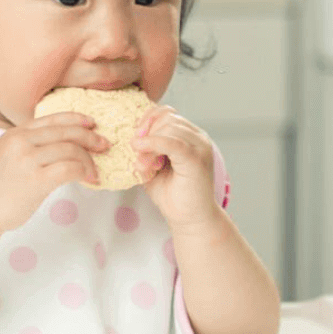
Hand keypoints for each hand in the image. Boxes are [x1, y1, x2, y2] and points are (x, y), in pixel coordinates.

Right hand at [0, 112, 108, 232]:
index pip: (53, 118)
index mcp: (15, 133)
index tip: (92, 123)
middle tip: (104, 145)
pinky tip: (89, 179)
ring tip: (95, 170)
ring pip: (71, 149)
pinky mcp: (36, 180)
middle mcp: (22, 141)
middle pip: (66, 131)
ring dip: (88, 160)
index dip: (77, 119)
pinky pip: (70, 169)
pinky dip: (84, 172)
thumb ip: (28, 145)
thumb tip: (62, 145)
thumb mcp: (7, 155)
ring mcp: (28, 159)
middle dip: (90, 137)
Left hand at [130, 106, 218, 234]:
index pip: (167, 113)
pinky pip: (172, 142)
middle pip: (167, 117)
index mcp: (190, 136)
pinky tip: (141, 150)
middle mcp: (198, 138)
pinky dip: (153, 143)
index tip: (134, 137)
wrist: (190, 220)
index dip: (147, 119)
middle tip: (136, 153)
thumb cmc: (172, 195)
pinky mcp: (196, 159)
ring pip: (169, 127)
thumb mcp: (153, 167)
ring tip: (142, 164)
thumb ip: (145, 150)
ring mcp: (200, 147)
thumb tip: (131, 136)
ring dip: (149, 142)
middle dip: (147, 132)